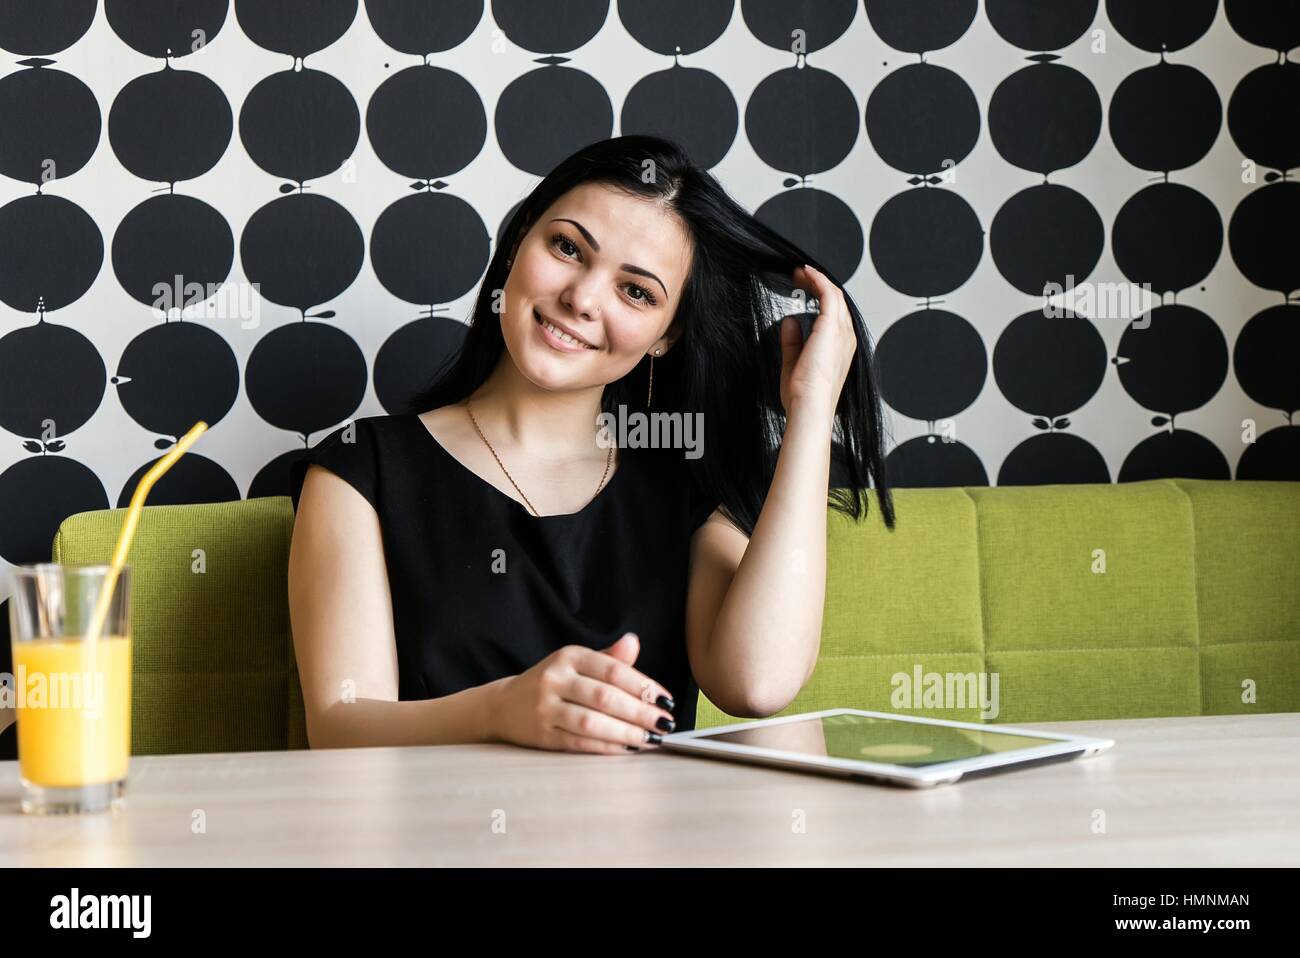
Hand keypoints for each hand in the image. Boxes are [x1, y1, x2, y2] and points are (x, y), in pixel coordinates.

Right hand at [489, 633, 676, 753]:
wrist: (504, 705)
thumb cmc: (552, 683)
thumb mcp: (577, 663)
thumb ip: (608, 658)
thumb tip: (633, 642)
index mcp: (568, 656)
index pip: (612, 670)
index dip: (643, 686)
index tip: (665, 699)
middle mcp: (555, 679)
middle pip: (605, 697)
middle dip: (640, 712)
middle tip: (664, 723)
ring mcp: (545, 708)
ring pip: (592, 722)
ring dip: (626, 733)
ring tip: (650, 739)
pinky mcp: (542, 735)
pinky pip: (579, 742)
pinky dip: (606, 747)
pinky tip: (627, 749)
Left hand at [779, 264, 857, 416]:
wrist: (809, 405)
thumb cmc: (803, 395)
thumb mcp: (793, 362)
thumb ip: (793, 341)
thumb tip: (790, 322)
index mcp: (840, 348)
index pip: (834, 315)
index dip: (820, 298)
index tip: (804, 290)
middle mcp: (845, 338)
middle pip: (836, 301)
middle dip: (818, 285)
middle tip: (800, 277)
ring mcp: (841, 332)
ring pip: (834, 295)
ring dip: (817, 280)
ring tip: (801, 272)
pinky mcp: (831, 327)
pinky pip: (828, 294)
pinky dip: (818, 280)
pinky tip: (806, 273)